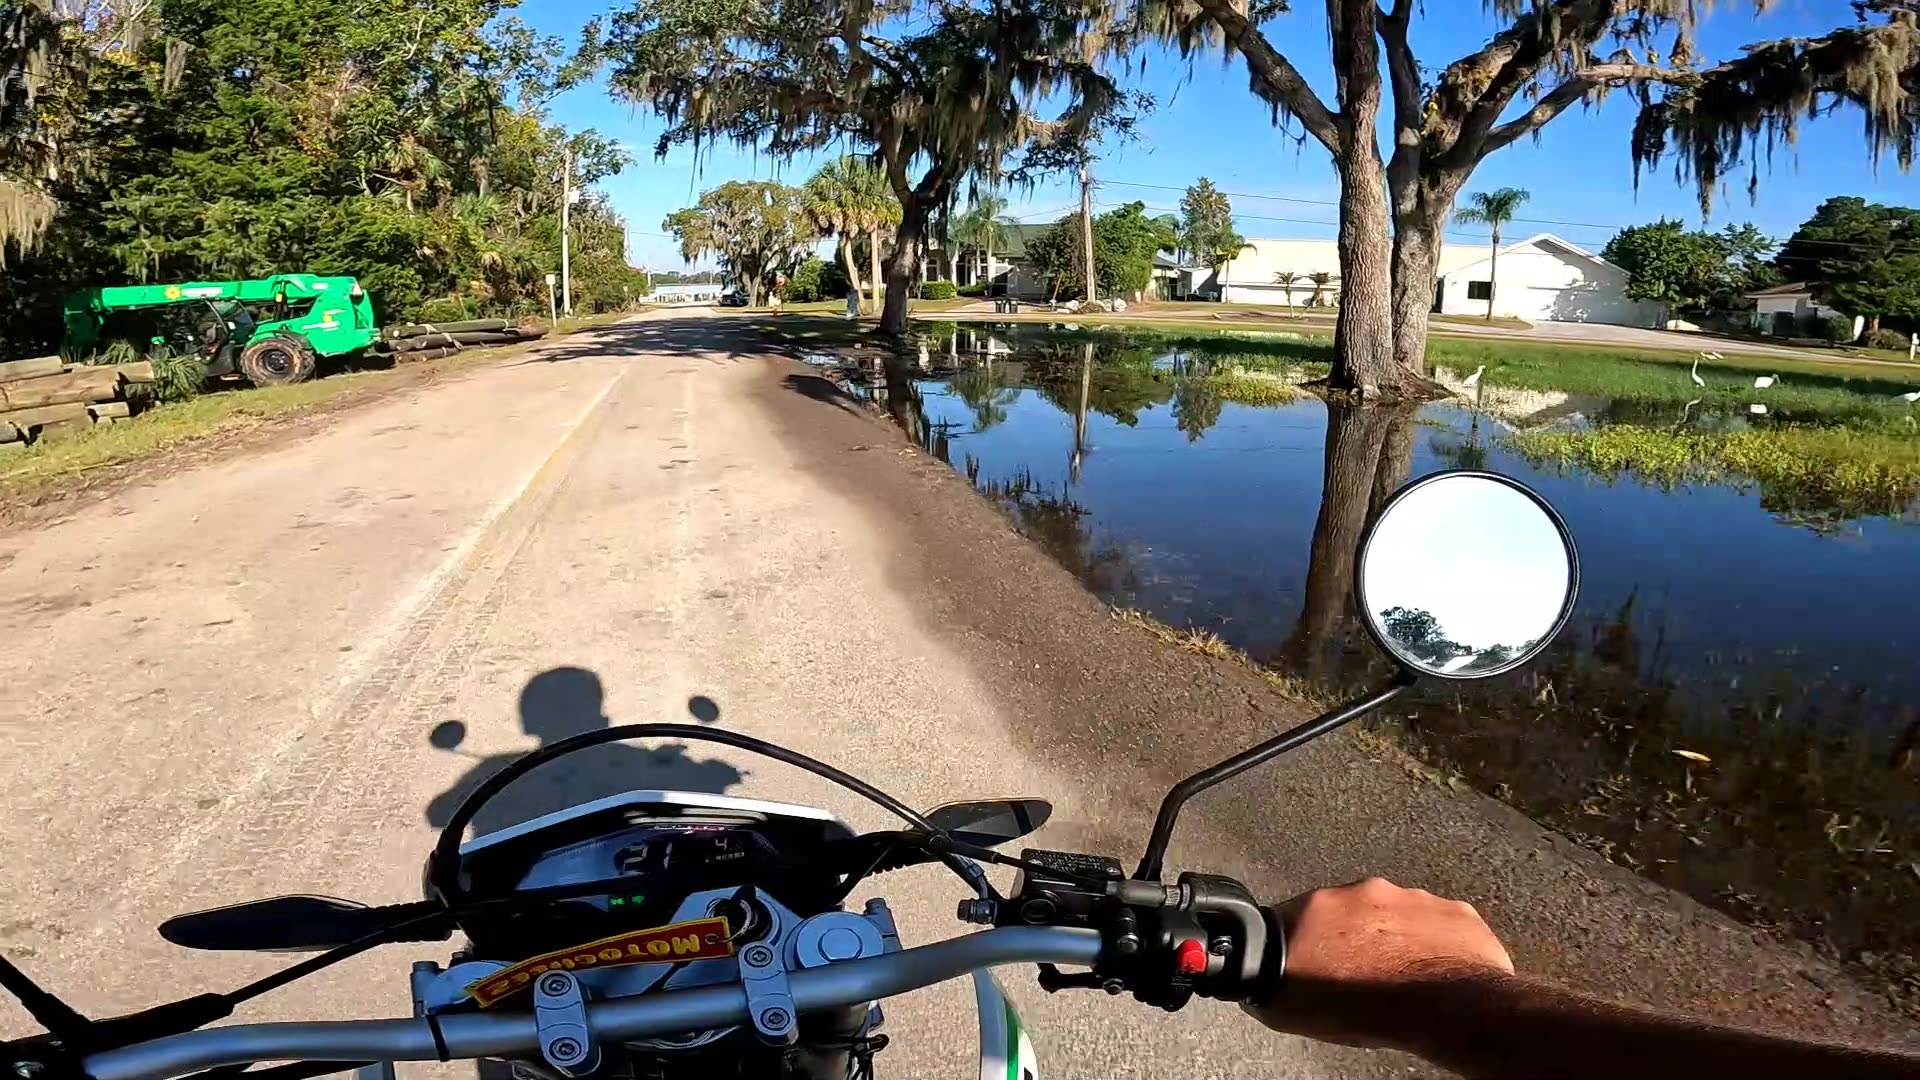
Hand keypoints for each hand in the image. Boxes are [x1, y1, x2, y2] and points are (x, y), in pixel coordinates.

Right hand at [1246, 877, 1513, 1049]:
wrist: (1446, 1009)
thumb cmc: (1373, 1008)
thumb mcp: (1290, 1010)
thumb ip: (1268, 984)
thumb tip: (1258, 983)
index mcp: (1317, 907)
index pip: (1292, 918)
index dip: (1299, 944)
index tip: (1308, 964)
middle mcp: (1362, 892)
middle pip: (1345, 913)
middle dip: (1347, 938)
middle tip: (1354, 975)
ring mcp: (1412, 897)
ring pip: (1393, 916)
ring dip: (1390, 940)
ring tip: (1396, 976)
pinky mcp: (1452, 911)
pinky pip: (1437, 924)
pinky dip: (1432, 944)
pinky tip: (1430, 972)